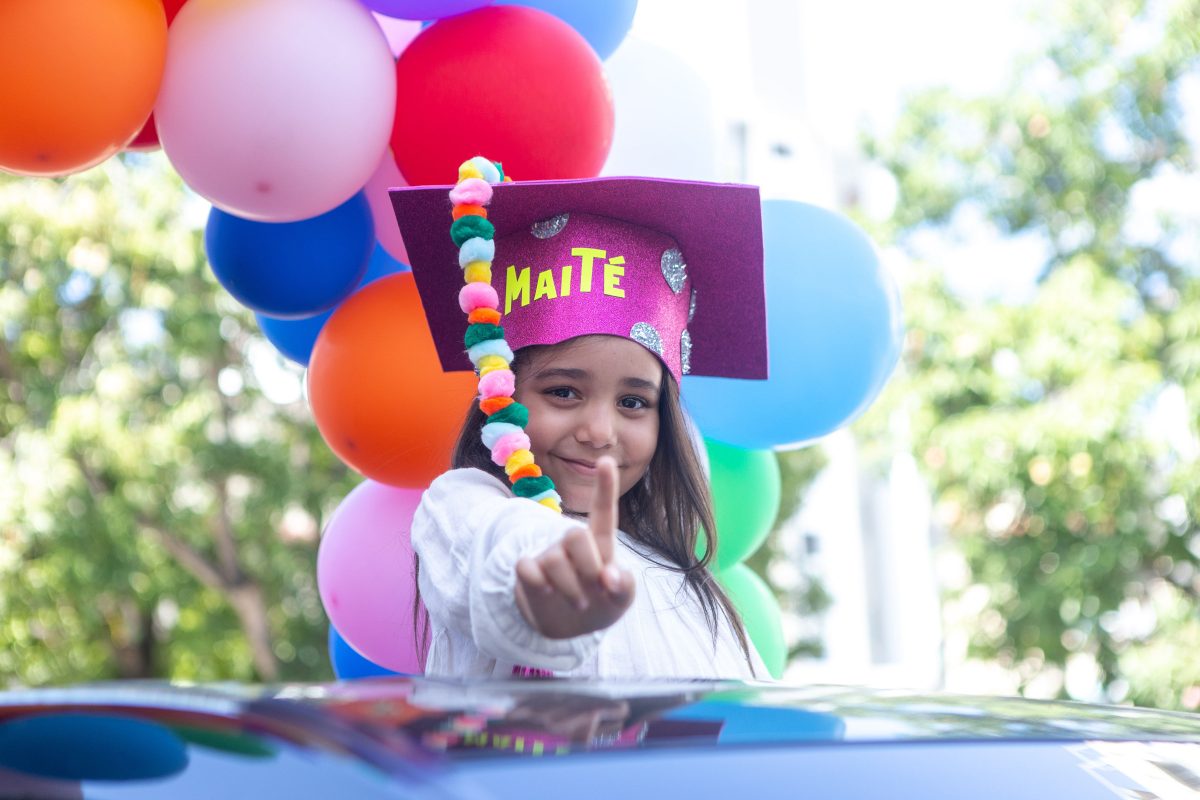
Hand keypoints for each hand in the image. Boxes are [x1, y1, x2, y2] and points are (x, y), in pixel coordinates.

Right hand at [513, 457, 635, 638]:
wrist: (571, 627)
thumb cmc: (601, 603)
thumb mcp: (621, 599)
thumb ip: (625, 586)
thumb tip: (609, 577)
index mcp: (600, 544)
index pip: (603, 512)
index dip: (605, 487)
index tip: (607, 461)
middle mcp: (572, 544)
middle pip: (575, 535)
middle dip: (586, 565)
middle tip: (594, 587)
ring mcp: (548, 556)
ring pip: (554, 559)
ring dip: (570, 588)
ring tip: (579, 602)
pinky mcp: (528, 572)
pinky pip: (526, 569)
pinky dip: (539, 585)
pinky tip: (547, 593)